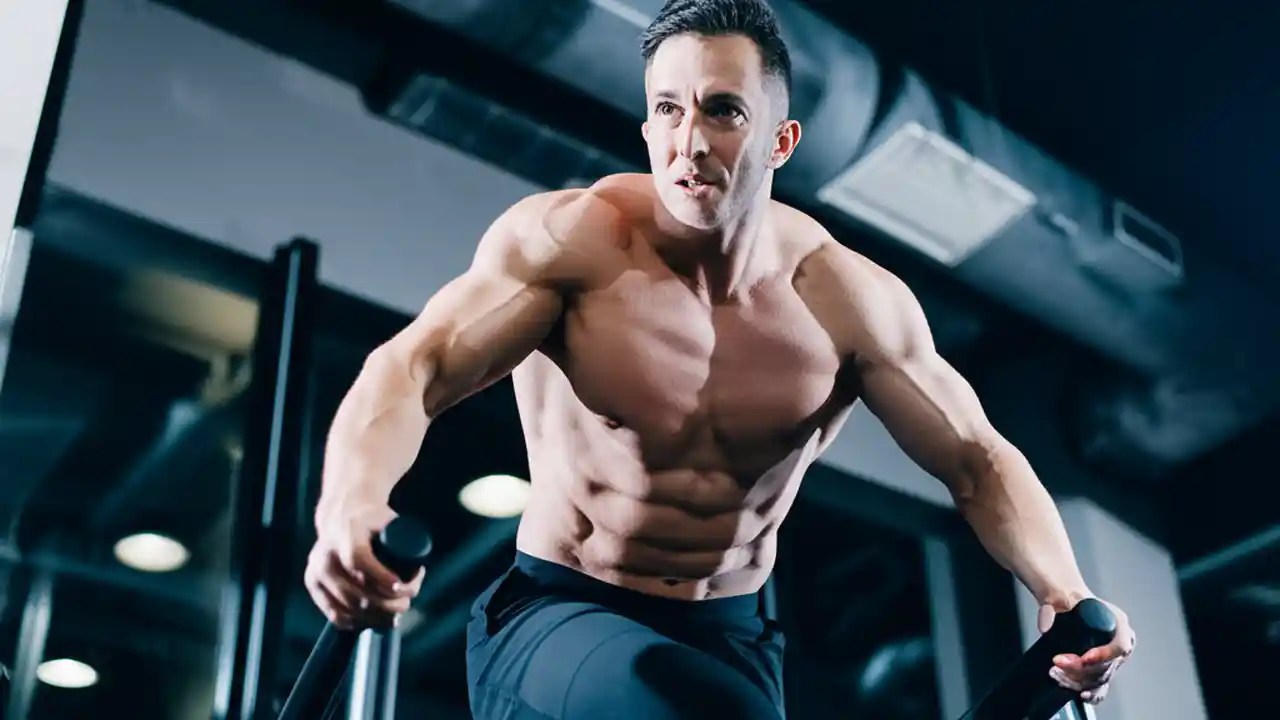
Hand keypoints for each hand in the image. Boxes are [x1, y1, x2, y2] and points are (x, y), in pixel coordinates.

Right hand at [305, 501, 423, 629]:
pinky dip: (356, 622)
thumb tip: (416, 570)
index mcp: (346, 533)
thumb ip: (404, 540)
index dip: (381, 577)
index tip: (401, 587)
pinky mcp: (311, 584)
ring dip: (375, 617)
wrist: (341, 514)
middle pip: (355, 592)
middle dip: (386, 605)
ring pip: (347, 607)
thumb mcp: (390, 520)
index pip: (358, 559)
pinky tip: (372, 620)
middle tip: (406, 604)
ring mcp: (315, 571)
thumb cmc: (373, 520)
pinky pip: (334, 614)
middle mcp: (325, 554)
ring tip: (395, 615)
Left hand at [1039, 597, 1135, 704]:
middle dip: (1079, 669)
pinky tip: (1079, 693)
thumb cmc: (1068, 601)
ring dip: (1077, 680)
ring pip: (1100, 679)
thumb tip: (1045, 627)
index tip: (1084, 658)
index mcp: (1118, 622)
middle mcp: (1121, 642)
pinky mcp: (1105, 670)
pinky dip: (1091, 693)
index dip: (1103, 655)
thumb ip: (1050, 610)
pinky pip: (1101, 687)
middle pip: (1106, 666)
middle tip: (1057, 663)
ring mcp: (1114, 659)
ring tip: (1056, 673)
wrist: (1067, 604)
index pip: (1120, 645)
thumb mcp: (1059, 599)